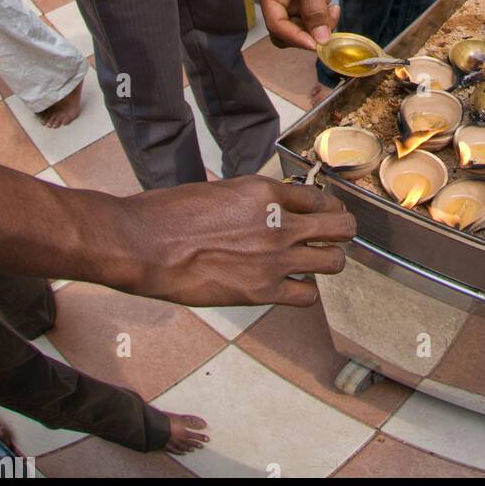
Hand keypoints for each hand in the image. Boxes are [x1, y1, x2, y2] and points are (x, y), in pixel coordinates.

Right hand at [120, 175, 355, 307]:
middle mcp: (278, 222)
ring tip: (315, 263)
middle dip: (340, 231)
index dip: (324, 208)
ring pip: (334, 261)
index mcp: (266, 190)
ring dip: (328, 262)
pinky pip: (307, 295)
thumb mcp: (221, 191)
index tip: (320, 216)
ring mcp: (274, 258)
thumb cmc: (170, 214)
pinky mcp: (261, 291)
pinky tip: (291, 286)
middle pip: (341, 226)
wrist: (143, 244)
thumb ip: (254, 202)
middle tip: (331, 237)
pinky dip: (304, 291)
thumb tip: (270, 211)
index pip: (319, 197)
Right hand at [257, 0, 354, 50]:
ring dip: (318, 31)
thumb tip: (319, 39)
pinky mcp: (313, 2)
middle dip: (305, 36)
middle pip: (285, 32)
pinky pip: (316, 24)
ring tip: (333, 14)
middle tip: (325, 34)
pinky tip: (335, 10)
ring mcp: (297, 2)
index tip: (313, 43)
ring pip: (302, 31)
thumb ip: (314, 9)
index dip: (294, 36)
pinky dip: (326, 23)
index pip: (275, 24)